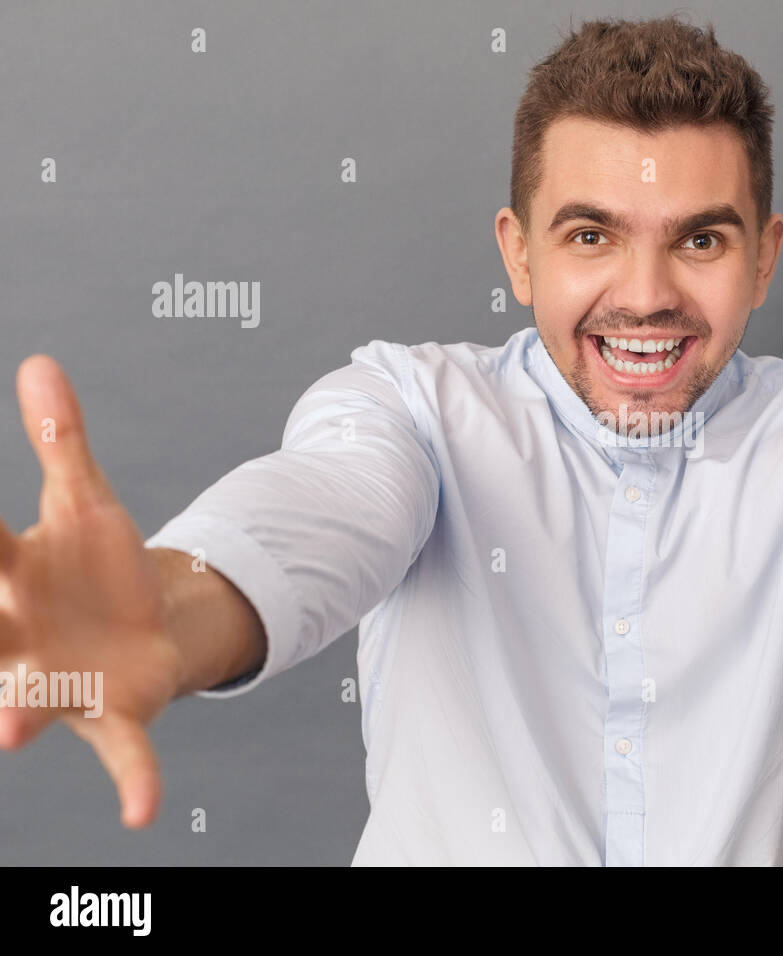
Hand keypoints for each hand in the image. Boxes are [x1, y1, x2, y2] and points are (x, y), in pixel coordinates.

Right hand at [0, 355, 181, 826]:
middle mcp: (17, 638)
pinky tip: (142, 814)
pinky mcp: (113, 716)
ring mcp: (60, 684)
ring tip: (10, 730)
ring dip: (17, 716)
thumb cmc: (96, 566)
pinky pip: (122, 754)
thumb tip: (42, 362)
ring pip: (27, 702)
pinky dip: (133, 781)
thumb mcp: (88, 502)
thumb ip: (63, 442)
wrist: (141, 625)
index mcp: (7, 577)